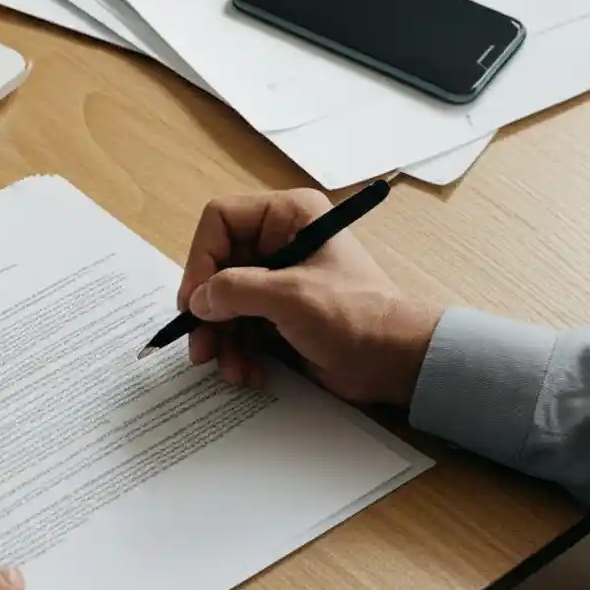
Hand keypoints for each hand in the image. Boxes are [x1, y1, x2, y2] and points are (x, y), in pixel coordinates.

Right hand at [177, 188, 441, 404]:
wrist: (394, 362)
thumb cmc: (356, 317)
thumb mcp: (291, 298)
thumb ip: (237, 291)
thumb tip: (196, 301)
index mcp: (288, 216)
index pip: (221, 220)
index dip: (201, 259)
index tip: (194, 301)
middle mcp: (278, 240)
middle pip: (216, 266)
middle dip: (208, 311)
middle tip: (201, 348)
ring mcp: (276, 278)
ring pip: (223, 302)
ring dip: (221, 339)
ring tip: (230, 369)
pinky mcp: (277, 312)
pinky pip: (238, 325)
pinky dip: (237, 351)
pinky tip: (248, 372)